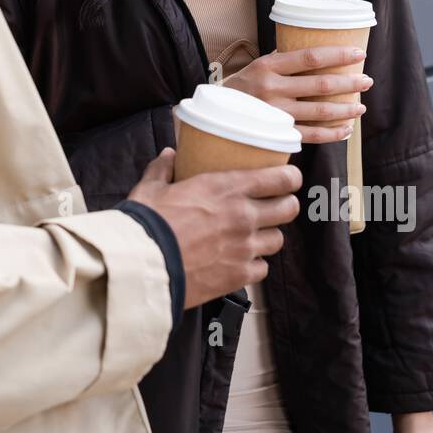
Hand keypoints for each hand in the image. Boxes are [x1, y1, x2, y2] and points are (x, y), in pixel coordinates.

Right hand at [127, 147, 301, 308]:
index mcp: (227, 189)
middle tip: (274, 205)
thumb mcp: (151, 189)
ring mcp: (244, 248)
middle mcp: (243, 216)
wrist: (142, 267)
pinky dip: (254, 265)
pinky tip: (240, 261)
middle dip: (285, 205)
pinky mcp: (239, 276)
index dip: (290, 177)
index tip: (288, 178)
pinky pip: (262, 269)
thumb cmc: (147, 224)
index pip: (281, 178)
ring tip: (254, 235)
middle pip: (289, 208)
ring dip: (268, 236)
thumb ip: (163, 169)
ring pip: (278, 240)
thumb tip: (168, 155)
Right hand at [223, 45, 373, 144]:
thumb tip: (315, 53)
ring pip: (320, 111)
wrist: (215, 116)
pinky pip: (311, 135)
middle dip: (350, 82)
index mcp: (267, 66)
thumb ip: (281, 61)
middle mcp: (272, 88)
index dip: (338, 55)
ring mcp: (275, 113)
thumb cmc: (240, 87)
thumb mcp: (255, 67)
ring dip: (346, 109)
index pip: (311, 57)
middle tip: (367, 81)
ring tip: (361, 106)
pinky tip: (346, 130)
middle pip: (321, 84)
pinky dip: (332, 133)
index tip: (359, 54)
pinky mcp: (277, 133)